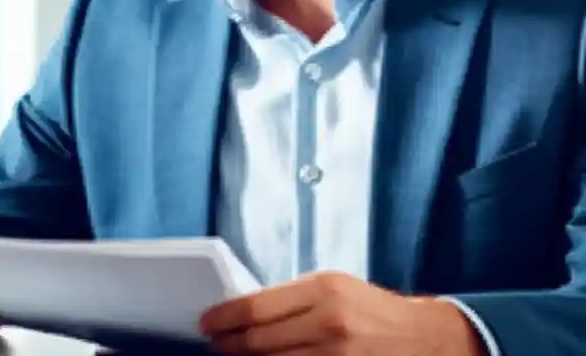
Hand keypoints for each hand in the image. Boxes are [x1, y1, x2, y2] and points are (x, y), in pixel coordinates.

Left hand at [198, 271, 484, 355]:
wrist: (428, 338)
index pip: (253, 308)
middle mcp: (330, 323)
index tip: (206, 323)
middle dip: (228, 346)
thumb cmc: (372, 309)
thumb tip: (241, 311)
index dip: (222, 319)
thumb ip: (290, 298)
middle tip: (214, 345)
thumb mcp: (332, 287)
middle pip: (257, 343)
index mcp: (323, 290)